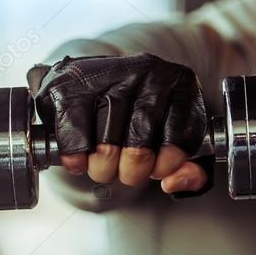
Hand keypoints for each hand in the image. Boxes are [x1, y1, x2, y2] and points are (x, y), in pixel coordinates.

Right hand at [28, 54, 210, 195]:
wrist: (82, 82)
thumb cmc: (131, 113)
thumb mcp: (167, 134)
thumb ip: (185, 166)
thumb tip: (176, 183)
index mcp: (179, 83)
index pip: (181, 138)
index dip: (167, 165)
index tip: (157, 169)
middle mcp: (146, 72)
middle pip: (141, 147)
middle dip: (132, 173)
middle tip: (126, 171)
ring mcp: (107, 75)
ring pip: (107, 148)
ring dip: (102, 170)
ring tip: (102, 165)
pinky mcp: (70, 87)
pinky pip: (76, 141)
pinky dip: (76, 160)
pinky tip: (79, 159)